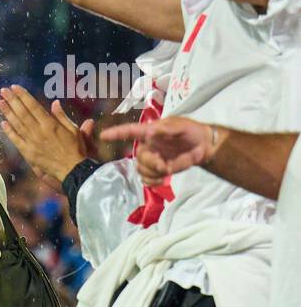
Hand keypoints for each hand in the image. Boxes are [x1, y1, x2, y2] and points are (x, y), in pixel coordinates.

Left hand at [0, 85, 95, 187]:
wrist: (72, 170)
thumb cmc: (75, 149)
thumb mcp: (73, 130)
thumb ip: (62, 116)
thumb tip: (55, 103)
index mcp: (50, 125)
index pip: (33, 106)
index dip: (23, 96)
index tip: (15, 87)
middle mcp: (39, 132)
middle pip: (22, 113)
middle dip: (12, 100)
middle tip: (3, 90)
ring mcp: (32, 143)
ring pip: (17, 125)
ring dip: (8, 113)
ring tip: (0, 102)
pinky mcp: (28, 153)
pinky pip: (16, 140)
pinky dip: (9, 131)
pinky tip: (3, 123)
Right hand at [101, 117, 217, 184]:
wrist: (203, 146)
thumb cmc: (191, 131)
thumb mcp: (181, 125)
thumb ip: (166, 129)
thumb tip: (151, 132)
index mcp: (149, 131)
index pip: (129, 131)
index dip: (116, 133)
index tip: (103, 136)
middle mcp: (147, 145)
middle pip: (138, 156)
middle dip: (150, 163)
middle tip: (165, 166)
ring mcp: (151, 159)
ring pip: (141, 169)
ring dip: (152, 172)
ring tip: (167, 170)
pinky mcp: (157, 170)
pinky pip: (146, 179)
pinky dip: (153, 181)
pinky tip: (162, 179)